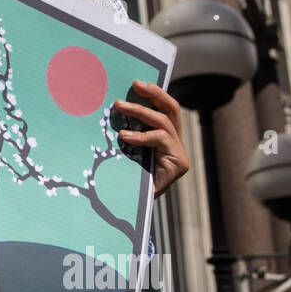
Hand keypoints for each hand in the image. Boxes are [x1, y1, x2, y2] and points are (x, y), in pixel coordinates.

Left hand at [114, 80, 188, 195]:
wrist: (131, 209)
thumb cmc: (124, 178)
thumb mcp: (124, 150)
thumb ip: (126, 131)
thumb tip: (111, 107)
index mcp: (164, 137)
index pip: (163, 109)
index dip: (153, 93)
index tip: (135, 82)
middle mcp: (175, 143)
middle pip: (171, 109)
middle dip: (154, 93)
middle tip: (135, 84)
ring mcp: (179, 153)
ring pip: (164, 121)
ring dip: (141, 111)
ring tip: (119, 106)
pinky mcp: (179, 163)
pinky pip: (162, 139)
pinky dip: (142, 135)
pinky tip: (125, 136)